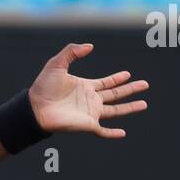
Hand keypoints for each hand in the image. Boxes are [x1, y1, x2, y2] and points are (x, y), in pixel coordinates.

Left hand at [29, 43, 148, 137]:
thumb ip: (72, 52)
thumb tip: (90, 46)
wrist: (35, 108)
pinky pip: (103, 131)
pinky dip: (112, 133)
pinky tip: (123, 133)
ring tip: (144, 104)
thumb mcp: (57, 64)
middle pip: (115, 95)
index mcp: (85, 86)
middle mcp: (90, 100)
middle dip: (130, 90)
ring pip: (115, 111)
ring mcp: (90, 113)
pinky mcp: (87, 125)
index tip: (128, 74)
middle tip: (145, 85)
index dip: (117, 79)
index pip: (106, 83)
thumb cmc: (43, 87)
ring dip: (130, 108)